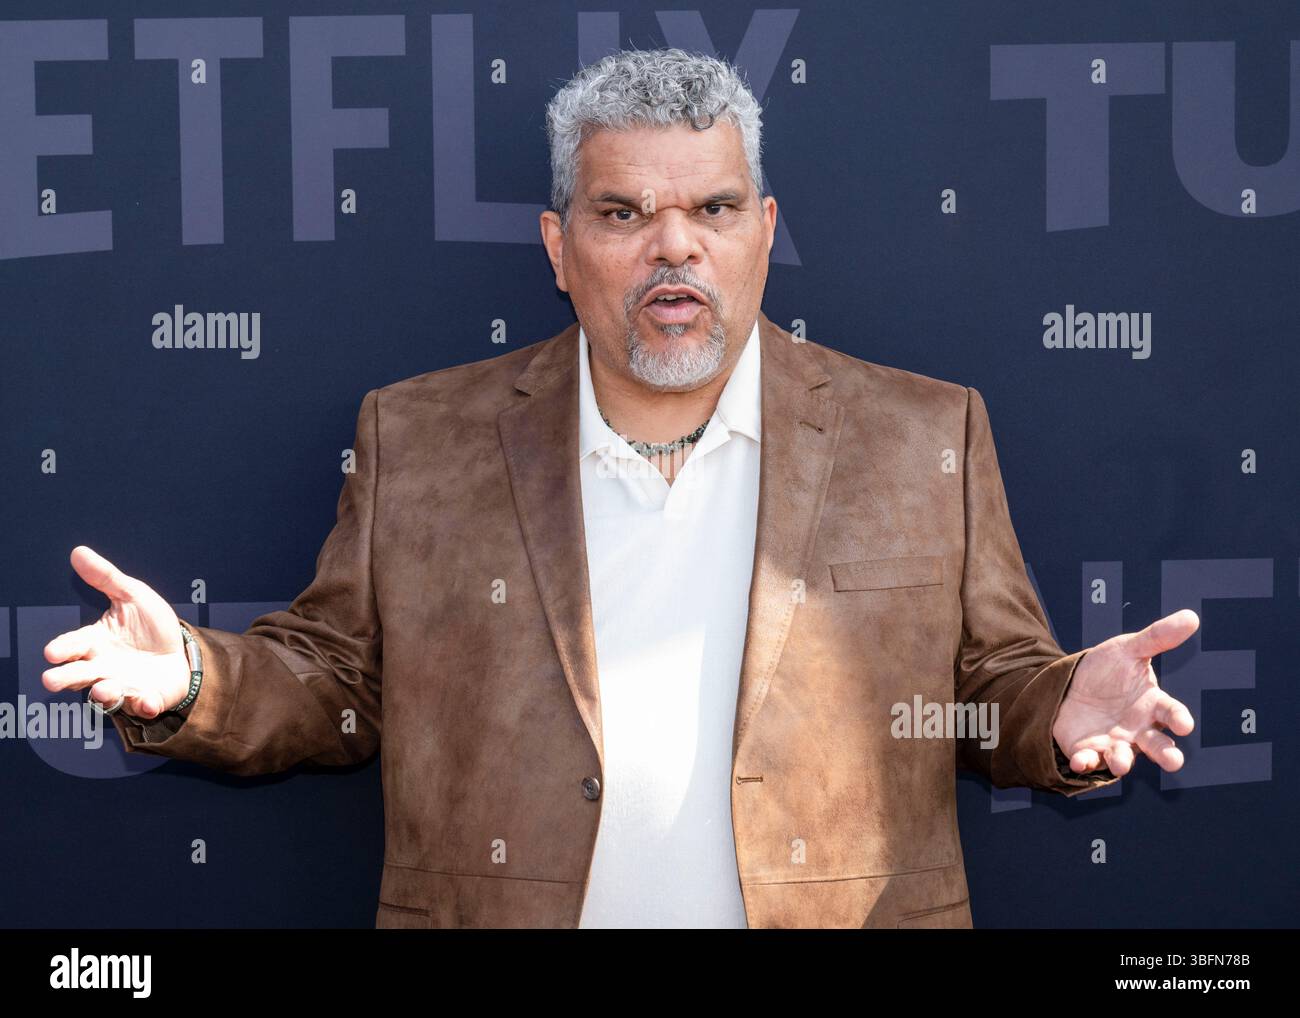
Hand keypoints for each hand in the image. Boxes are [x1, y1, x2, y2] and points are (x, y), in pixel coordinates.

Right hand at [42, 546, 192, 719]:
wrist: (181, 650)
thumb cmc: (149, 625)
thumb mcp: (133, 595)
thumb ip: (106, 578)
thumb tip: (78, 551)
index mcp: (95, 642)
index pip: (73, 645)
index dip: (62, 648)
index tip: (53, 651)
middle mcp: (103, 667)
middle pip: (78, 675)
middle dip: (64, 678)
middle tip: (51, 679)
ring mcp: (123, 685)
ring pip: (106, 694)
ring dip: (103, 693)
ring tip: (102, 688)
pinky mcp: (145, 699)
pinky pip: (142, 706)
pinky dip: (143, 704)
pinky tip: (147, 700)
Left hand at [1052, 609, 1197, 778]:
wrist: (1068, 683)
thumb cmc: (1106, 669)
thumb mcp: (1127, 649)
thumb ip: (1157, 637)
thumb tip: (1191, 616)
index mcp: (1152, 704)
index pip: (1171, 713)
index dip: (1179, 719)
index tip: (1184, 724)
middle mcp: (1137, 729)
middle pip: (1158, 746)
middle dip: (1166, 755)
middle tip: (1173, 761)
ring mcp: (1114, 743)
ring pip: (1124, 759)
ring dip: (1123, 762)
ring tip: (1120, 763)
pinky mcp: (1088, 750)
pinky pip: (1089, 761)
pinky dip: (1085, 763)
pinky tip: (1080, 760)